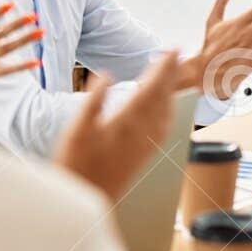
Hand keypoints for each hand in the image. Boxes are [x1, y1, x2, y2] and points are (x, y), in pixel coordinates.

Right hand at [55, 51, 180, 200]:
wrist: (85, 201)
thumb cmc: (75, 164)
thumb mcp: (76, 129)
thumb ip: (93, 100)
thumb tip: (106, 74)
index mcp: (125, 122)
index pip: (150, 88)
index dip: (164, 68)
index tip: (174, 50)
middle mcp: (140, 134)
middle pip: (162, 98)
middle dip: (171, 75)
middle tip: (176, 55)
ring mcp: (144, 146)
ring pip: (166, 114)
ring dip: (171, 92)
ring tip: (171, 77)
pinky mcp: (143, 156)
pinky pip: (163, 129)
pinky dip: (168, 113)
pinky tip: (165, 111)